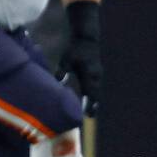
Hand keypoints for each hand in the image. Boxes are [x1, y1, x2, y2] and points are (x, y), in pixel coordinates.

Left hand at [57, 1, 101, 115]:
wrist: (87, 39)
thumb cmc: (74, 50)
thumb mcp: (66, 60)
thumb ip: (62, 71)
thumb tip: (57, 82)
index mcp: (88, 73)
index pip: (90, 92)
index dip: (89, 103)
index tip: (87, 114)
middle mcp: (96, 76)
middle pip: (96, 94)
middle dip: (93, 105)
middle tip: (90, 116)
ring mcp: (98, 74)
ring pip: (97, 90)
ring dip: (95, 100)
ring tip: (92, 112)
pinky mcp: (97, 72)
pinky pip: (96, 86)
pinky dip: (94, 94)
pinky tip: (92, 100)